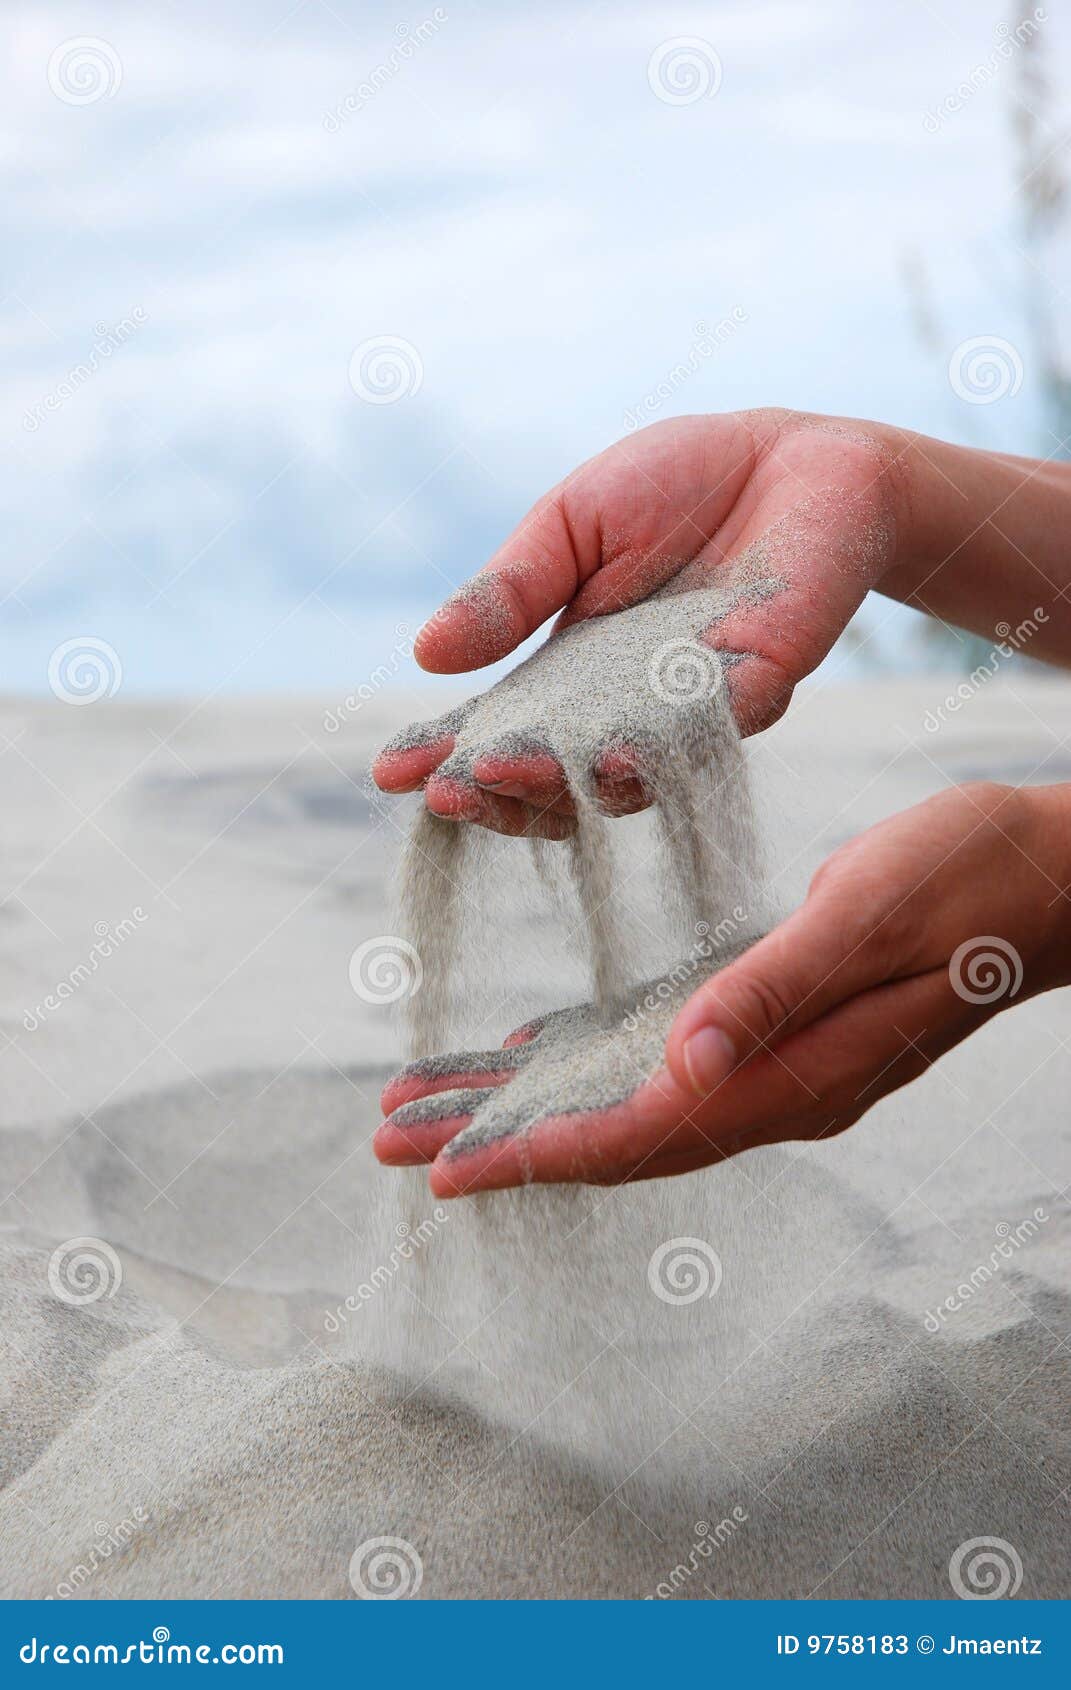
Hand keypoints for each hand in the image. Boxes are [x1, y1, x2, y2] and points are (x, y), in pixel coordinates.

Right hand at [373, 409, 902, 831]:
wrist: (797, 455)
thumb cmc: (678, 484)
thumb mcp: (573, 522)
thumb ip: (513, 588)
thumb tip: (426, 655)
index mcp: (571, 671)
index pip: (499, 729)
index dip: (446, 753)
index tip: (391, 770)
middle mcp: (625, 709)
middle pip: (551, 777)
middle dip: (494, 789)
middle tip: (444, 792)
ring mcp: (689, 711)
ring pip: (620, 779)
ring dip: (559, 783)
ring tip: (503, 772)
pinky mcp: (757, 691)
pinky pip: (705, 737)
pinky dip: (658, 751)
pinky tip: (609, 756)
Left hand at [375, 782, 1070, 1192]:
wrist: (1044, 876)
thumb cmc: (964, 881)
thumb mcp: (864, 918)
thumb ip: (772, 993)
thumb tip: (682, 1067)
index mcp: (790, 1073)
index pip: (639, 1133)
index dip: (541, 1154)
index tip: (447, 1175)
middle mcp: (770, 1083)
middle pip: (610, 1131)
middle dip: (503, 1140)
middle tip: (396, 1146)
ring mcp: (770, 1055)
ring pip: (620, 1096)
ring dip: (526, 1100)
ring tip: (430, 1104)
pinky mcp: (768, 1015)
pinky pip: (653, 1053)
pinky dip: (582, 1055)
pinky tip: (529, 1048)